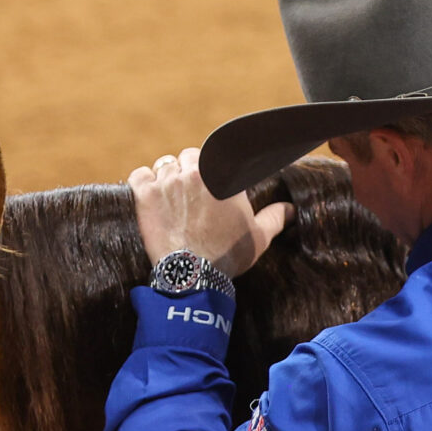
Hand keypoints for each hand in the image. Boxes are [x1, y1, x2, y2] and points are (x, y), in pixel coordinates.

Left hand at [127, 147, 290, 276]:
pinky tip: (149, 194)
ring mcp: (168, 182)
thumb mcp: (259, 237)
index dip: (215, 168)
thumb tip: (291, 209)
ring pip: (165, 164)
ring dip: (168, 177)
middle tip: (193, 193)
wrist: (192, 275)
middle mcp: (196, 172)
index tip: (214, 183)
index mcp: (225, 177)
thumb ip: (275, 217)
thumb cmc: (227, 256)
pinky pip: (140, 174)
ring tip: (171, 198)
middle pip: (190, 156)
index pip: (219, 155)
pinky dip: (143, 182)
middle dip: (192, 170)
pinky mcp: (145, 194)